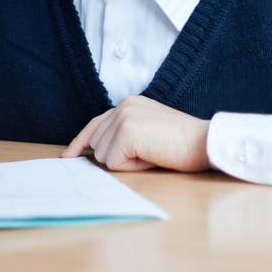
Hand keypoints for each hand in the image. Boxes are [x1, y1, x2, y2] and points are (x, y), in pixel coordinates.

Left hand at [62, 95, 210, 172]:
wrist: (204, 141)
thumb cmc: (180, 143)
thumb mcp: (148, 131)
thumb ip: (124, 133)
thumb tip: (96, 153)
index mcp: (128, 103)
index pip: (95, 124)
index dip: (80, 142)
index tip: (68, 156)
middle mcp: (122, 105)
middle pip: (97, 144)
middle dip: (117, 157)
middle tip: (148, 153)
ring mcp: (123, 117)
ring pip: (103, 156)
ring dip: (125, 163)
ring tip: (151, 154)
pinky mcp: (127, 132)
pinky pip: (114, 163)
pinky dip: (131, 168)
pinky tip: (150, 157)